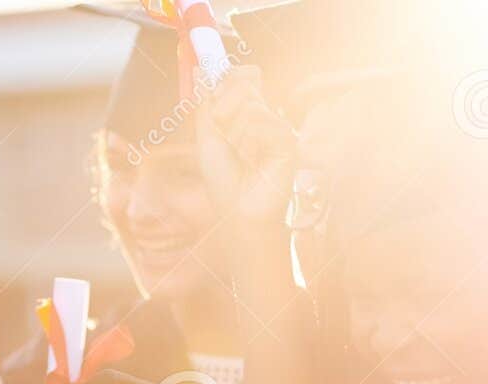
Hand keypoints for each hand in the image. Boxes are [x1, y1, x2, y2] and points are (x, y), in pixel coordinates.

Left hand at [198, 66, 298, 229]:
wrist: (238, 211)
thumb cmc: (223, 179)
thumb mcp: (207, 136)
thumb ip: (205, 102)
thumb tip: (199, 69)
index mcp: (245, 114)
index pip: (242, 76)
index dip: (228, 78)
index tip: (215, 96)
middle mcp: (264, 117)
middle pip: (243, 85)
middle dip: (224, 109)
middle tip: (225, 136)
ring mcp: (277, 128)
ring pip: (250, 105)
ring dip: (234, 133)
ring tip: (241, 156)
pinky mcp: (288, 141)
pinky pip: (261, 122)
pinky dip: (250, 140)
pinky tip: (255, 160)